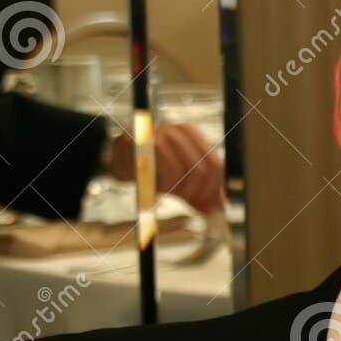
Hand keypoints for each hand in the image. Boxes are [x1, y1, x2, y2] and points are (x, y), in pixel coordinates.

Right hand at [106, 124, 225, 214]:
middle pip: (202, 169)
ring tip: (170, 192)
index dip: (214, 189)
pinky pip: (158, 168)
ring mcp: (158, 133)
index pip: (215, 164)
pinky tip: (157, 186)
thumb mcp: (182, 181)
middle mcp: (177, 130)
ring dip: (178, 188)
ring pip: (181, 169)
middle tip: (188, 201)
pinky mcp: (139, 142)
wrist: (120, 161)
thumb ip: (201, 192)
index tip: (208, 204)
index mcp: (192, 134)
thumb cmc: (154, 170)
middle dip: (197, 192)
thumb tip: (220, 209)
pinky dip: (162, 183)